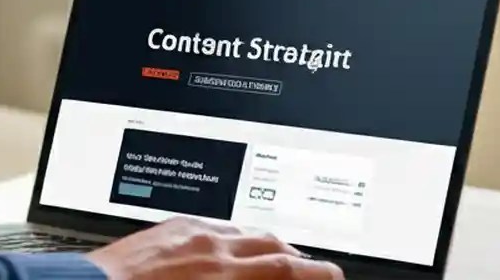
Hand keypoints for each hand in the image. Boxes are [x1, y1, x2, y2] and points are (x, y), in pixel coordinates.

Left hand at [87, 218, 342, 279]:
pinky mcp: (167, 228)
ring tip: (275, 261)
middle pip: (275, 245)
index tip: (332, 278)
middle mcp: (212, 248)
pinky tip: (229, 248)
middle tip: (311, 273)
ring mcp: (188, 234)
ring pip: (245, 231)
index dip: (322, 274)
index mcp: (227, 275)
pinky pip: (213, 224)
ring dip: (267, 246)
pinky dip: (232, 237)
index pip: (293, 270)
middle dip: (298, 260)